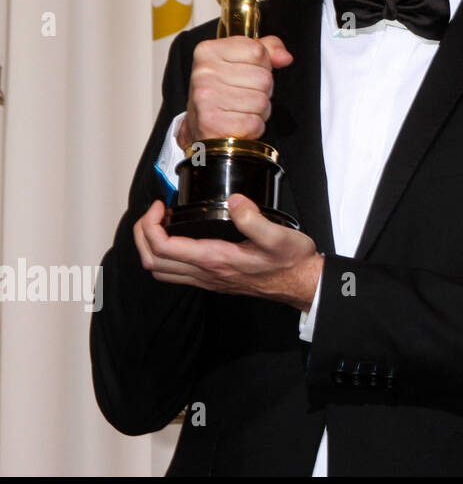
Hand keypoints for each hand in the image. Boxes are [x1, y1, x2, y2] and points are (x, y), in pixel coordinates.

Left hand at [134, 195, 322, 311]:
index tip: (160, 205)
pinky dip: (164, 255)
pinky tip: (178, 239)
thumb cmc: (291, 262)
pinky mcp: (212, 280)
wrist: (301, 283)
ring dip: (149, 247)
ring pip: (160, 271)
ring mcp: (207, 279)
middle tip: (153, 212)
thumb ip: (253, 218)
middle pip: (152, 261)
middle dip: (142, 234)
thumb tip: (234, 200)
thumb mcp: (278, 236)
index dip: (151, 224)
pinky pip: (174, 274)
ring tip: (159, 224)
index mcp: (215, 259)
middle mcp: (206, 273)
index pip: (163, 247)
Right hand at [179, 35, 292, 149]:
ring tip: (241, 109)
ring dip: (259, 110)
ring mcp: (206, 98)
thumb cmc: (223, 90)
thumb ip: (267, 49)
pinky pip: (254, 123)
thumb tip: (285, 57)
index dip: (263, 65)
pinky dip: (253, 126)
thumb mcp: (242, 60)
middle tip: (244, 95)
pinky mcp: (213, 123)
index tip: (248, 72)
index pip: (257, 50)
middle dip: (263, 90)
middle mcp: (204, 73)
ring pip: (261, 101)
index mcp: (209, 51)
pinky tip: (238, 122)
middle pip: (263, 78)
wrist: (200, 124)